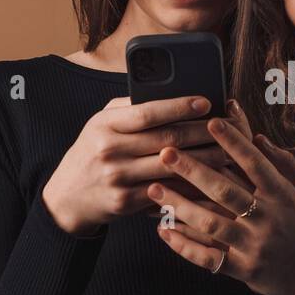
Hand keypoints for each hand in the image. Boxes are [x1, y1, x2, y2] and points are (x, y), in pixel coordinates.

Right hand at [41, 95, 232, 234]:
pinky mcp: (126, 202)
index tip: (206, 101)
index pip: (147, 113)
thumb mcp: (101, 124)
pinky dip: (191, 185)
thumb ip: (130, 109)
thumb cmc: (92, 152)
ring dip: (204, 160)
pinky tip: (210, 179)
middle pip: (166, 139)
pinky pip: (167, 191)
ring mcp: (118, 178)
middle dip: (202, 132)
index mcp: (104, 125)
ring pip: (172, 167)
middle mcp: (110, 151)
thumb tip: (170, 91)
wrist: (67, 197)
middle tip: (228, 126)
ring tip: (227, 151)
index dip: (179, 106)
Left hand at [148, 119, 294, 294]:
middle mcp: (268, 219)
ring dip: (180, 205)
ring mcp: (255, 246)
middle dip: (193, 170)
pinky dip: (185, 246)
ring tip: (153, 188)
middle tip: (166, 151)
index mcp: (284, 197)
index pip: (256, 164)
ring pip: (211, 223)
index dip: (234, 142)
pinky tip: (164, 232)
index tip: (212, 122)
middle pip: (225, 190)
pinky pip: (209, 258)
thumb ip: (286, 165)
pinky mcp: (244, 270)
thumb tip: (260, 137)